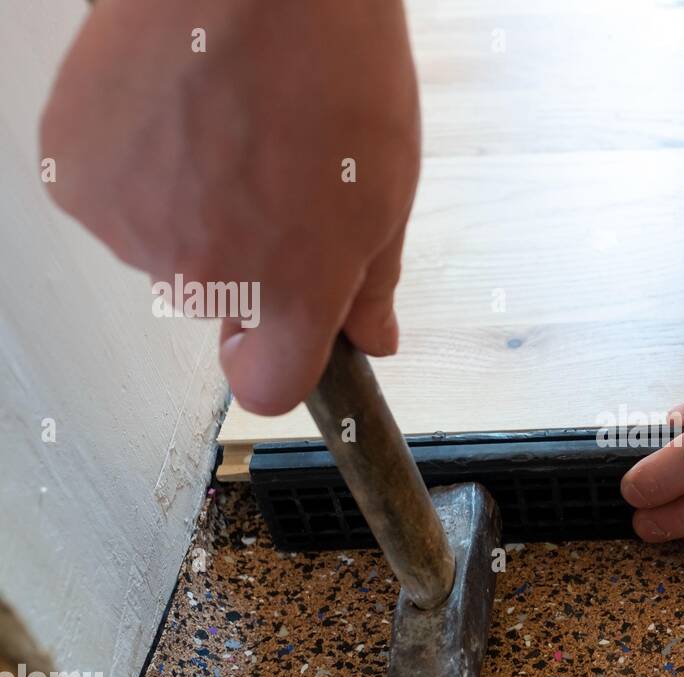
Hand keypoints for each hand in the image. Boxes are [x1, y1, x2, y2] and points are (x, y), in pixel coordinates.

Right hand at [40, 0, 419, 414]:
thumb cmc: (330, 62)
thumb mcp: (388, 190)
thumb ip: (371, 284)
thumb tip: (370, 337)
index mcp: (291, 292)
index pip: (270, 387)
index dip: (279, 360)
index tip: (284, 333)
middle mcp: (205, 278)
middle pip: (219, 303)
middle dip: (245, 255)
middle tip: (269, 172)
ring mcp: (132, 231)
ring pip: (164, 245)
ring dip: (189, 203)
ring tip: (224, 125)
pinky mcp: (76, 179)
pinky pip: (113, 198)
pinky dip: (139, 165)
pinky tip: (175, 112)